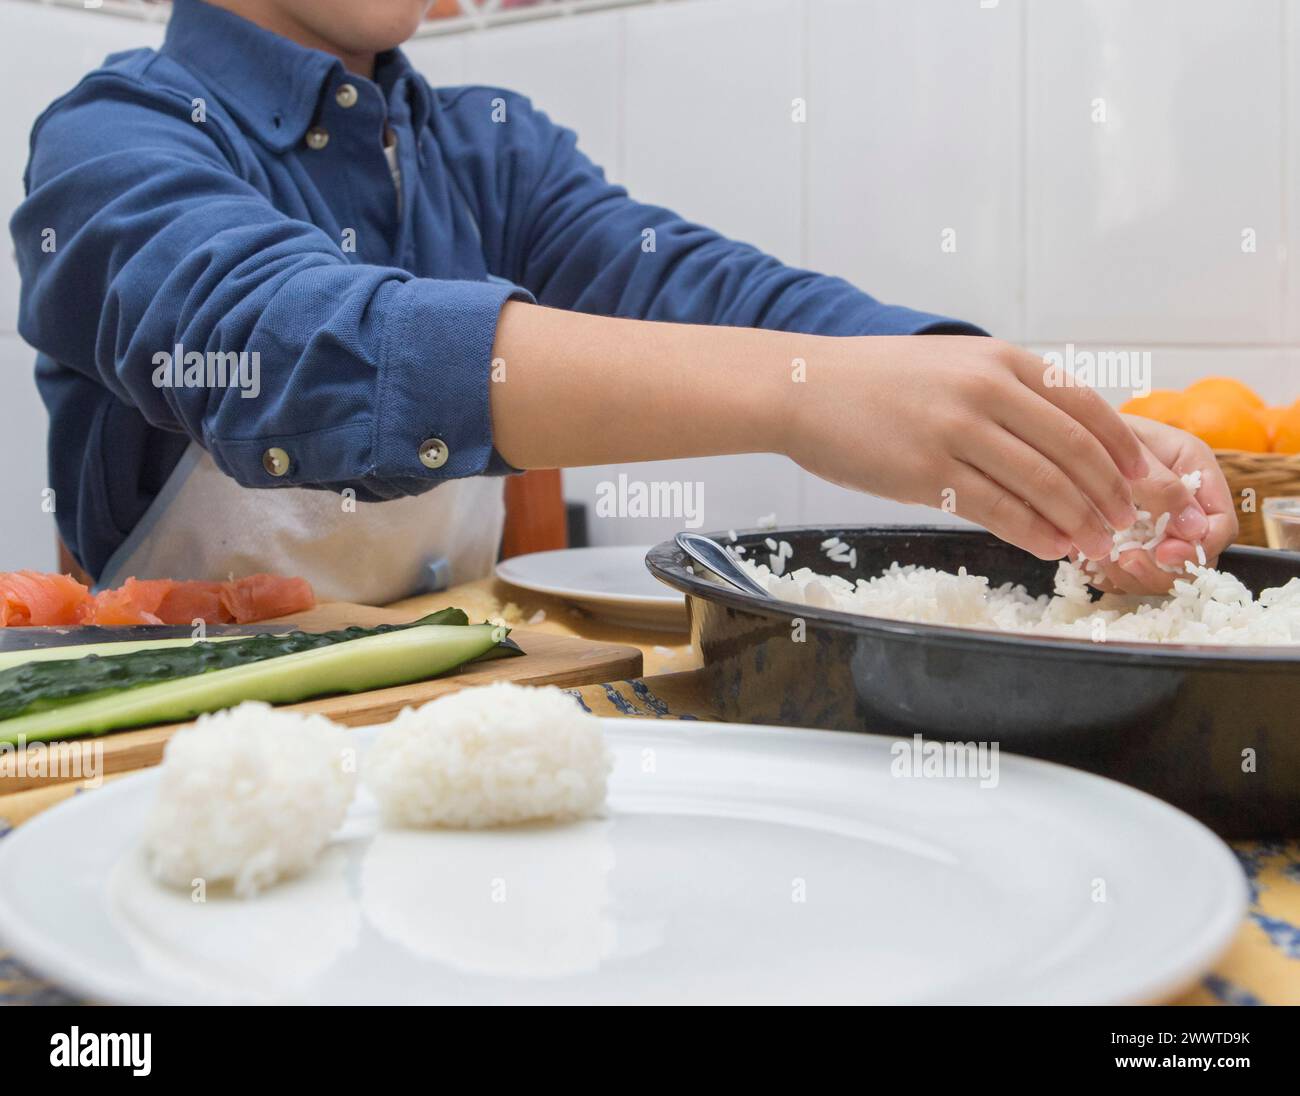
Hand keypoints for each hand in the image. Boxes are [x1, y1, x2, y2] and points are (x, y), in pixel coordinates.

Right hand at [780, 336, 1147, 560]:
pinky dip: (1033, 533)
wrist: (804, 389)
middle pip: (1074, 449)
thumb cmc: (875, 382)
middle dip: (1110, 493)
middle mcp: (986, 390)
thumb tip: (1058, 439)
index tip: (1141, 479)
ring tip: (1095, 544)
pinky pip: (997, 510)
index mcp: (999, 359)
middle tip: (1127, 522)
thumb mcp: (951, 365)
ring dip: (1078, 520)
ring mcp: (956, 431)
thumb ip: (1004, 391)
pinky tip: (1049, 547)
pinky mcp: (927, 473)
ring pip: (1043, 483)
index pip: (1085, 404)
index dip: (1123, 448)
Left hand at [1083, 415, 1237, 593]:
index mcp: (1196, 475)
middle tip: (1125, 560)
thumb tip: (1195, 530)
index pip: (1221, 527)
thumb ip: (1161, 486)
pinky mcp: (1123, 544)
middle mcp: (1181, 508)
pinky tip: (1086, 557)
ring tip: (1101, 556)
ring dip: (1131, 575)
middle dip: (1162, 569)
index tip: (1165, 553)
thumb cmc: (1097, 429)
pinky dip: (1107, 574)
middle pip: (1192, 560)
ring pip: (1159, 574)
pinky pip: (1124, 576)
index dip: (1198, 548)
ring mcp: (1153, 529)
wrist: (1062, 433)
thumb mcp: (1132, 447)